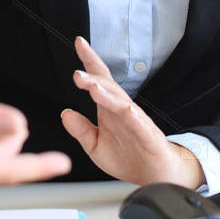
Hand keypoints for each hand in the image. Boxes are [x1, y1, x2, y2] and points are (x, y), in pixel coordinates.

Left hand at [59, 36, 203, 188]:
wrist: (155, 175)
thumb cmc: (128, 157)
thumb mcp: (95, 146)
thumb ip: (81, 130)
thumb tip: (65, 113)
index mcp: (108, 110)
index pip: (99, 80)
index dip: (90, 61)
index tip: (79, 43)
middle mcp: (122, 111)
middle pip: (108, 88)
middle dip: (93, 78)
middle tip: (77, 75)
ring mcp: (136, 122)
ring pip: (122, 103)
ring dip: (108, 94)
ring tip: (94, 88)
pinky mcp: (148, 138)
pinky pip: (141, 125)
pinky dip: (134, 117)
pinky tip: (126, 110)